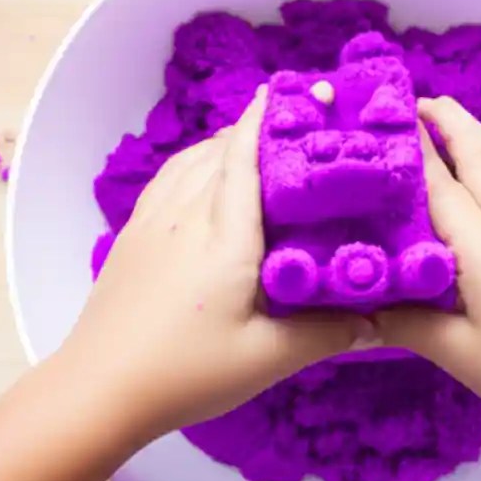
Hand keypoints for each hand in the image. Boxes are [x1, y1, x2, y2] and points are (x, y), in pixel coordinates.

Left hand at [59, 87, 366, 439]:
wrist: (98, 390)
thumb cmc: (186, 373)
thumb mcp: (267, 359)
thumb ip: (326, 333)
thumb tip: (381, 320)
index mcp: (225, 236)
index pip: (246, 158)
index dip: (268, 120)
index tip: (294, 91)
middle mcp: (186, 217)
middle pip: (220, 152)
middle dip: (255, 128)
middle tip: (294, 122)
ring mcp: (152, 225)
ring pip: (190, 162)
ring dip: (222, 144)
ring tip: (253, 142)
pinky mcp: (131, 240)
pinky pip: (166, 182)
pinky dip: (191, 164)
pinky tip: (201, 174)